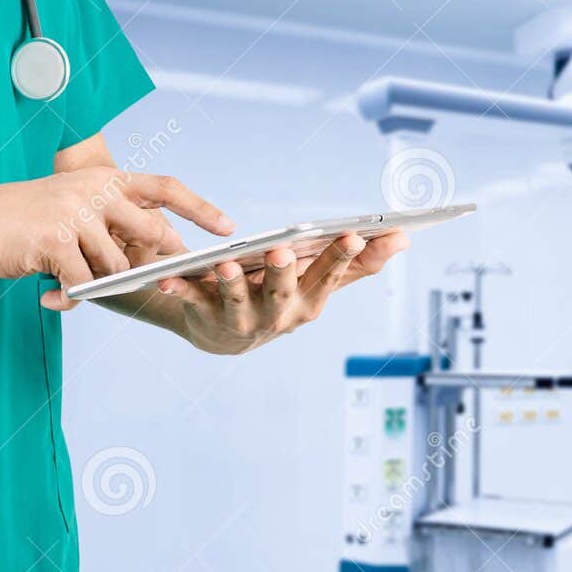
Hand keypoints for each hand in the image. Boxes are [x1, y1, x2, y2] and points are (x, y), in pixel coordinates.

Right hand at [0, 168, 232, 309]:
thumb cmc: (23, 221)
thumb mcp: (71, 209)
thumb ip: (109, 224)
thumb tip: (154, 254)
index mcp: (104, 178)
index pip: (165, 187)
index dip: (200, 208)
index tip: (229, 228)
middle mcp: (94, 189)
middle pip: (151, 233)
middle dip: (156, 264)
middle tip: (161, 284)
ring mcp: (75, 213)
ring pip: (116, 265)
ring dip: (97, 284)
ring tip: (67, 282)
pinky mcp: (55, 241)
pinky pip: (83, 284)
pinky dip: (70, 298)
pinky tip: (51, 296)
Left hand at [156, 231, 409, 354]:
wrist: (226, 336)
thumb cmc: (283, 298)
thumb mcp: (321, 284)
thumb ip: (361, 263)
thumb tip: (404, 238)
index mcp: (309, 302)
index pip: (329, 277)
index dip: (341, 257)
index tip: (353, 235)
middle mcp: (278, 315)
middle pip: (282, 291)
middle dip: (282, 273)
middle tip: (280, 251)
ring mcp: (241, 318)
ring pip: (237, 300)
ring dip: (231, 283)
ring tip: (226, 265)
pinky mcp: (205, 316)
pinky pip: (191, 300)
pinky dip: (179, 289)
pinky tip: (166, 277)